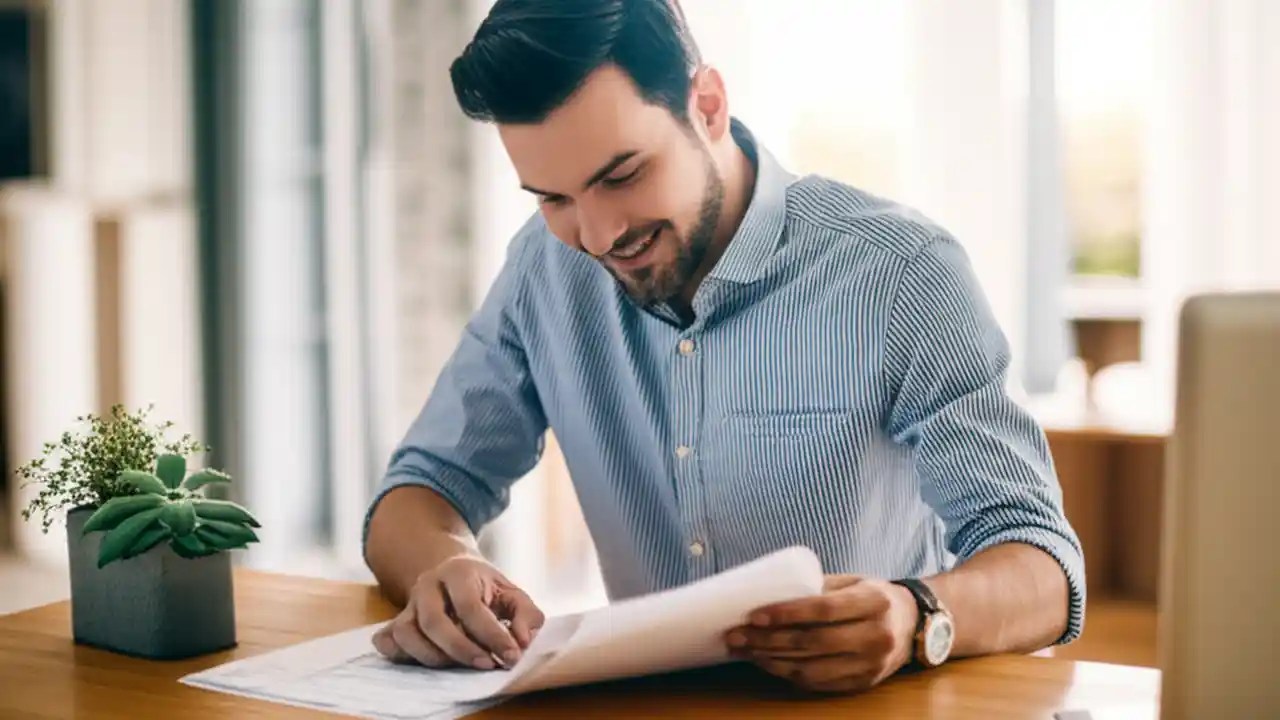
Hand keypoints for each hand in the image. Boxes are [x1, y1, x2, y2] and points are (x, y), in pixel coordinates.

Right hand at [372, 555, 544, 669]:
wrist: (452, 572)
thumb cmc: (486, 588)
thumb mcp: (512, 593)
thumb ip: (527, 616)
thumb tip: (521, 642)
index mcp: (458, 572)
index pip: (470, 607)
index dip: (492, 635)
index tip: (510, 656)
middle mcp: (428, 585)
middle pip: (433, 621)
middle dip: (461, 650)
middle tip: (486, 665)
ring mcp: (408, 603)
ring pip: (406, 633)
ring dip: (432, 657)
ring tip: (459, 667)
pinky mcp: (396, 621)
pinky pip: (387, 641)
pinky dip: (400, 655)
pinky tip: (425, 661)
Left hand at [724, 575, 918, 692]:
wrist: (914, 626)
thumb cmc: (874, 597)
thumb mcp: (853, 582)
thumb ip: (817, 587)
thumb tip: (768, 590)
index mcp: (874, 602)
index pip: (824, 610)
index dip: (787, 614)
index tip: (754, 615)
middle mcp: (875, 636)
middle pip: (813, 642)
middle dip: (768, 640)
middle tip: (736, 635)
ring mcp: (871, 664)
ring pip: (812, 668)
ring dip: (771, 661)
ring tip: (744, 650)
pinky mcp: (863, 683)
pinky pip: (818, 683)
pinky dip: (788, 674)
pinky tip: (767, 663)